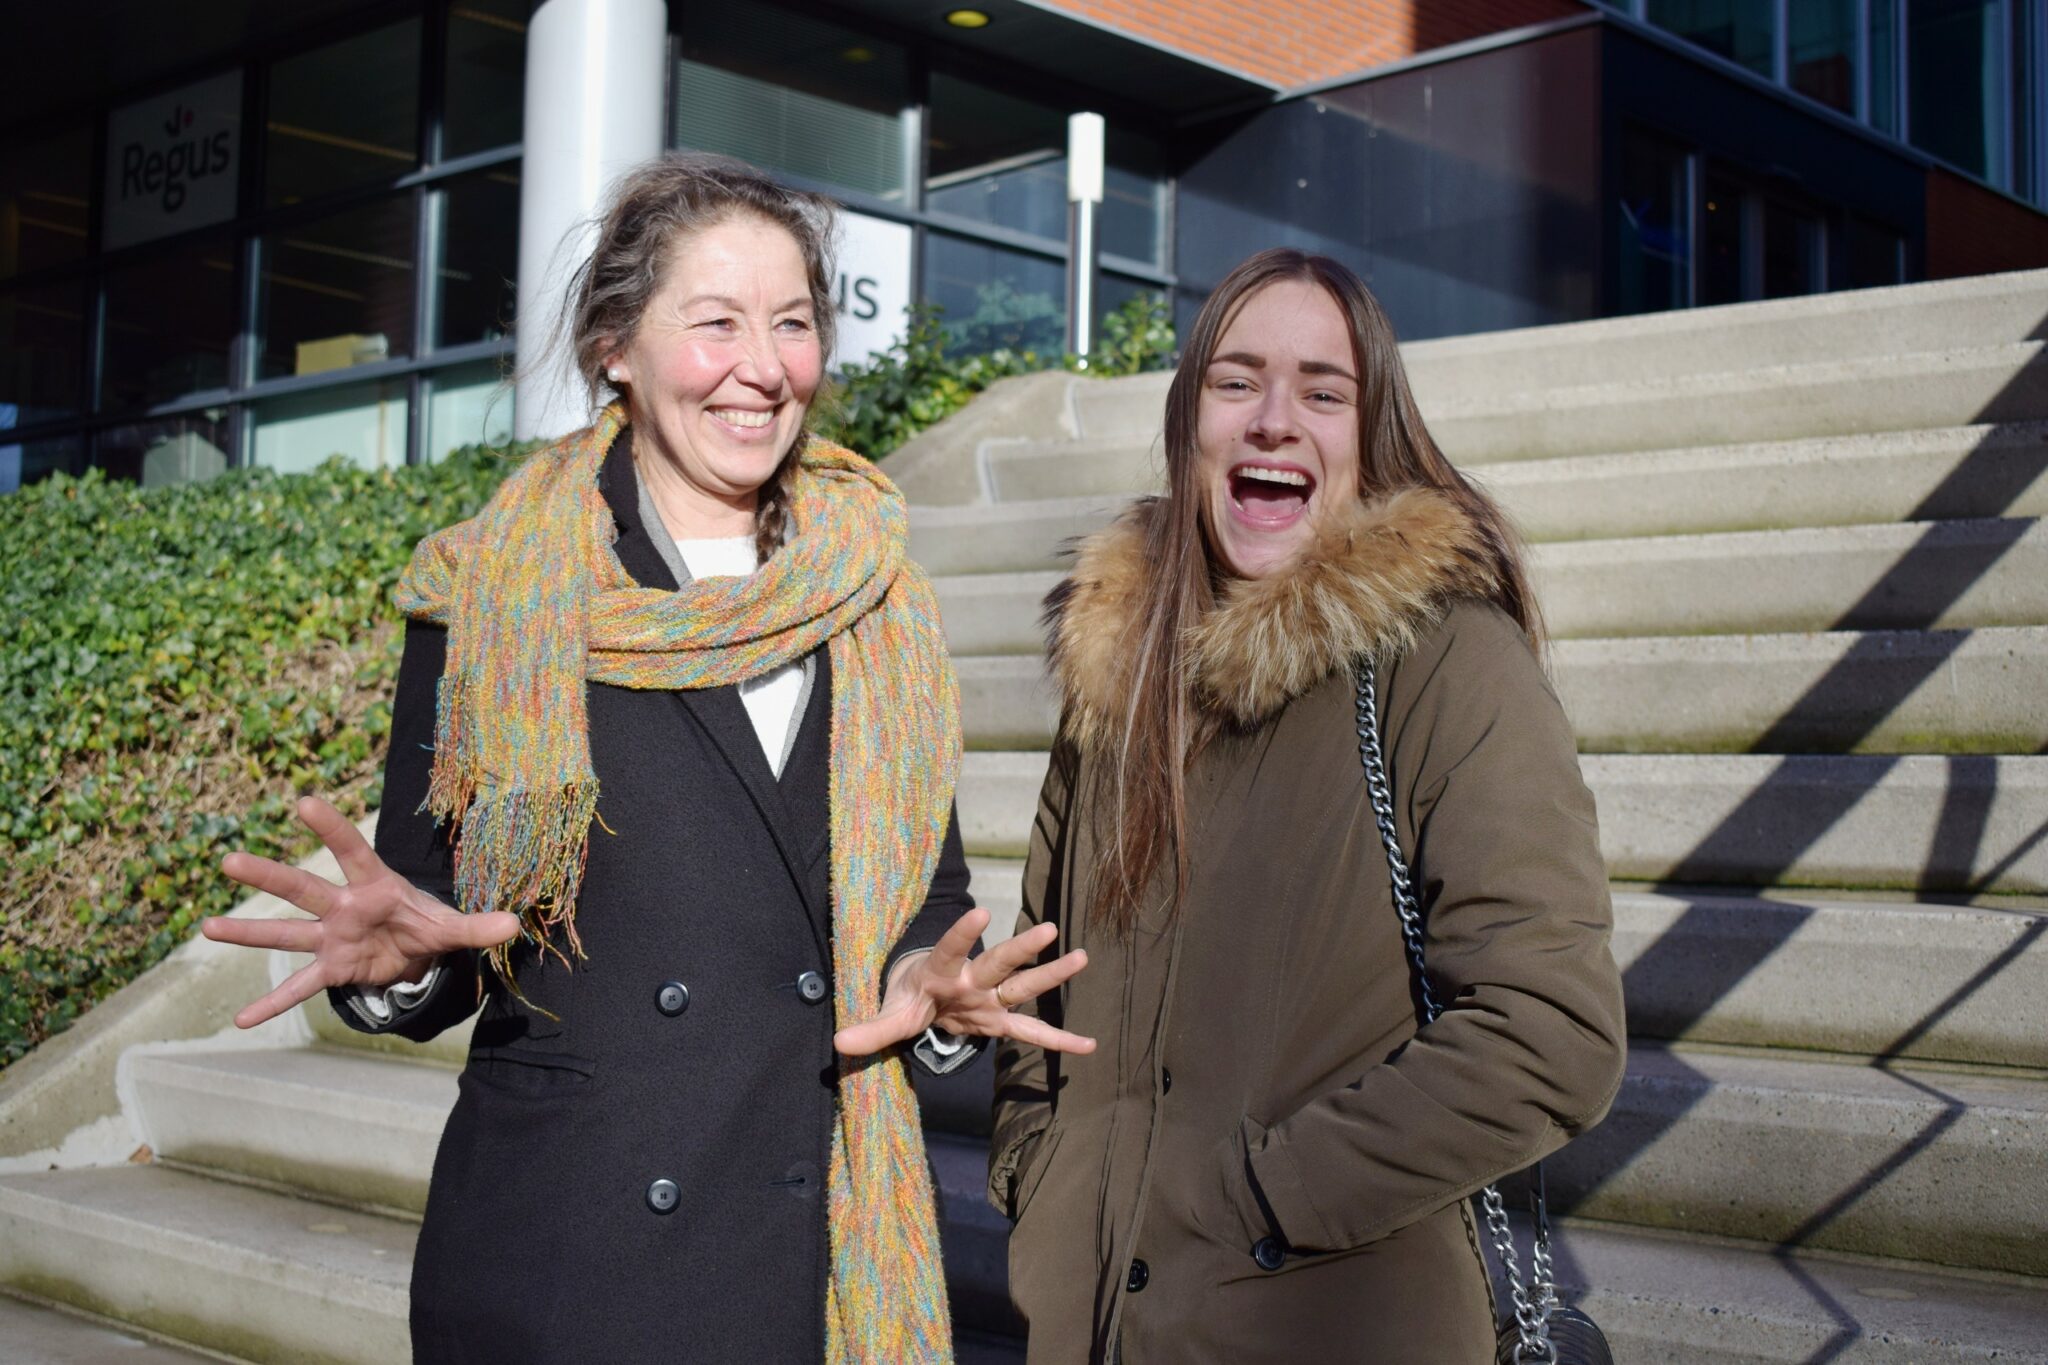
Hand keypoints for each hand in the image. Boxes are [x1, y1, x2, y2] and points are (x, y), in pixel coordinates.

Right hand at [201, 795, 519, 1028]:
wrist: (415, 950)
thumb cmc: (426, 923)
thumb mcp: (453, 927)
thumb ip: (478, 926)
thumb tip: (514, 926)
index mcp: (376, 885)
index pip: (352, 850)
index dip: (331, 828)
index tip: (304, 802)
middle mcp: (344, 907)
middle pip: (303, 888)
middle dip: (270, 876)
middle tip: (231, 860)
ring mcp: (332, 937)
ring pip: (286, 932)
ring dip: (249, 931)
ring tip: (207, 926)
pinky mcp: (332, 968)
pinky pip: (299, 987)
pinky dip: (272, 1004)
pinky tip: (239, 1020)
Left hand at [833, 907, 1095, 1058]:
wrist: (923, 995)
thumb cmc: (907, 997)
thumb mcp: (889, 1014)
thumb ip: (870, 1030)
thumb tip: (839, 1043)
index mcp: (941, 974)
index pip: (951, 950)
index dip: (962, 933)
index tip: (980, 912)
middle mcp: (972, 980)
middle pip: (999, 962)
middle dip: (1022, 948)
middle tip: (1048, 928)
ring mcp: (990, 999)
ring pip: (1023, 985)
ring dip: (1051, 974)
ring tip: (1082, 956)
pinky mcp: (999, 1021)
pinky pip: (1032, 1032)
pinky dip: (1059, 1039)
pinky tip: (1089, 1044)